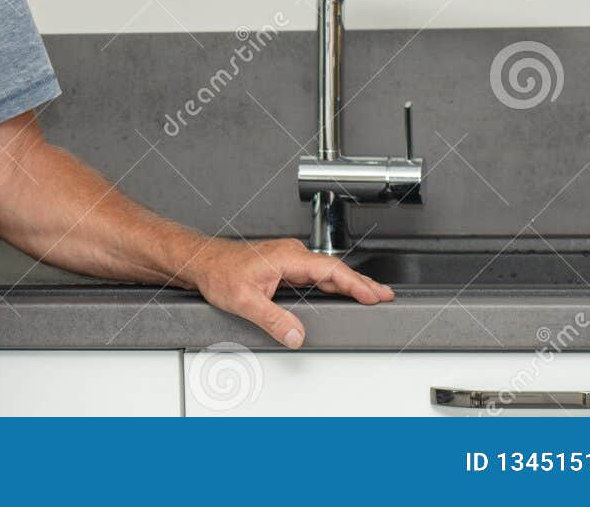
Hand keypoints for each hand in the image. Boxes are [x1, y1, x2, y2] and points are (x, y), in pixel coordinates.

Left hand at [187, 236, 392, 348]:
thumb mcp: (244, 300)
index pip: (330, 269)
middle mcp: (291, 255)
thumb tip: (295, 335)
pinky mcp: (286, 266)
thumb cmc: (219, 273)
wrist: (204, 263)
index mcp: (287, 257)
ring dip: (350, 283)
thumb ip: (272, 319)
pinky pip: (317, 274)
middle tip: (386, 296)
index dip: (354, 282)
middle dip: (362, 282)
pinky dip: (335, 283)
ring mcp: (289, 260)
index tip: (373, 294)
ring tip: (372, 295)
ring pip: (327, 271)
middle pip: (335, 269)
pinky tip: (343, 291)